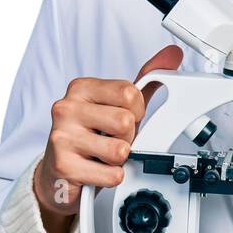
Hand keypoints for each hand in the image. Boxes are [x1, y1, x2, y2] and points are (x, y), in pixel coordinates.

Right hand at [34, 45, 183, 232]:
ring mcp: (62, 137)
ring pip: (120, 150)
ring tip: (103, 155)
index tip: (124, 117)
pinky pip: (112, 175)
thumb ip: (145, 80)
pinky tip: (97, 171)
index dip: (136, 111)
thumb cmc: (92, 135)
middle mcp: (66, 108)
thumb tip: (172, 54)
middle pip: (126, 121)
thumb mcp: (117, 105)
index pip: (130, 93)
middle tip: (112, 139)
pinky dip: (111, 178)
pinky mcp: (64, 166)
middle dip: (128, 136)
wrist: (60, 172)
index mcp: (81, 88)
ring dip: (119, 159)